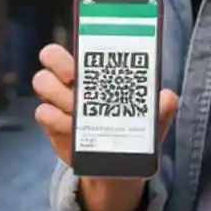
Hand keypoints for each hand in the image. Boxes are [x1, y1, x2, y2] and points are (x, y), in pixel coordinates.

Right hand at [32, 43, 179, 210]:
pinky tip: (72, 128)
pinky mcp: (51, 123)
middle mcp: (71, 80)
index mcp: (95, 71)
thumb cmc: (132, 132)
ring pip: (42, 82)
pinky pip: (43, 112)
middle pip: (49, 56)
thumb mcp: (151, 121)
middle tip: (75, 78)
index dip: (76, 43)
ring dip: (60, 94)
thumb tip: (168, 97)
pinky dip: (56, 118)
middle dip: (60, 63)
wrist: (116, 168)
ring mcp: (58, 101)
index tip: (86, 57)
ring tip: (79, 110)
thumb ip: (161, 108)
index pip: (78, 44)